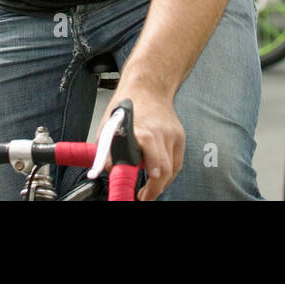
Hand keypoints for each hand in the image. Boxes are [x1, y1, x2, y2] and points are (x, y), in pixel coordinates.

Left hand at [101, 83, 182, 200]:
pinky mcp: (180, 136)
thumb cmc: (128, 103)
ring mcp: (172, 135)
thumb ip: (105, 148)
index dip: (150, 182)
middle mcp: (160, 134)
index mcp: (143, 132)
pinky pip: (177, 161)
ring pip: (172, 169)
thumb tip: (104, 168)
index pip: (152, 163)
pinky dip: (169, 172)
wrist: (148, 86)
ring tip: (150, 190)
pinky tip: (160, 176)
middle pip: (164, 171)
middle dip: (154, 189)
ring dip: (162, 183)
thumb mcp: (109, 125)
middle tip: (143, 197)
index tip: (141, 195)